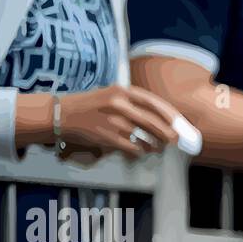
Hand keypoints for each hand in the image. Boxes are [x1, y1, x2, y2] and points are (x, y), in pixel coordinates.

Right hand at [57, 84, 180, 156]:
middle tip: (175, 139)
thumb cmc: (90, 106)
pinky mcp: (108, 137)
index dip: (170, 114)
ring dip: (156, 144)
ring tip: (159, 147)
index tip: (180, 123)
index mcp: (122, 91)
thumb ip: (133, 103)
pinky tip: (142, 151)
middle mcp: (119, 104)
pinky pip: (132, 147)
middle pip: (153, 121)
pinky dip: (141, 151)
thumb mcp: (111, 95)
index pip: (154, 102)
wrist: (62, 114)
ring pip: (144, 136)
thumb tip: (160, 117)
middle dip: (168, 132)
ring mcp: (113, 121)